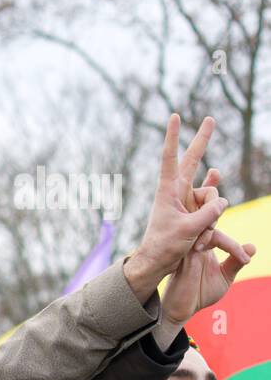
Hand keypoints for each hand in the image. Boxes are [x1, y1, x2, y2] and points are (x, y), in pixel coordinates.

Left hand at [125, 115, 248, 301]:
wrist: (157, 262)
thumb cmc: (165, 246)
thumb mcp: (189, 229)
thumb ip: (209, 213)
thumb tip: (223, 202)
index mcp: (168, 191)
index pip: (171, 158)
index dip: (174, 137)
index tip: (175, 117)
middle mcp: (177, 192)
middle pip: (193, 161)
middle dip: (202, 140)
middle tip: (210, 118)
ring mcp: (188, 201)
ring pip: (213, 197)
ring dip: (212, 218)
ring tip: (196, 238)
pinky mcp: (195, 212)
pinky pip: (214, 207)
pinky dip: (215, 218)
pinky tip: (215, 182)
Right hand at [160, 238, 255, 326]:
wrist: (181, 310)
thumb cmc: (199, 294)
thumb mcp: (223, 277)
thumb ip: (235, 262)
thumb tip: (252, 247)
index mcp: (202, 249)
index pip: (216, 233)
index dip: (234, 244)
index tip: (246, 260)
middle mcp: (193, 247)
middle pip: (209, 228)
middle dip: (230, 242)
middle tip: (243, 257)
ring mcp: (186, 250)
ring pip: (205, 233)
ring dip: (226, 242)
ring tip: (240, 256)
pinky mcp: (182, 257)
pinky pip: (198, 243)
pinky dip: (216, 248)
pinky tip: (229, 258)